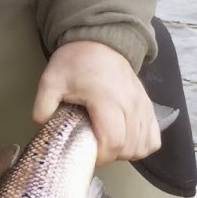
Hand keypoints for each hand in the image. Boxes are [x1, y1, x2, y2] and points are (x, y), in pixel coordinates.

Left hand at [33, 40, 160, 165]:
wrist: (99, 42)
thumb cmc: (75, 62)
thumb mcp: (50, 81)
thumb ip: (43, 106)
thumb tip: (44, 129)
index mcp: (106, 99)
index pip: (113, 142)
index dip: (100, 156)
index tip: (85, 152)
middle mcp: (130, 104)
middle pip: (129, 147)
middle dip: (110, 156)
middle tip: (93, 148)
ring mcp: (142, 105)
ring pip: (143, 145)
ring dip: (126, 153)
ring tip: (107, 145)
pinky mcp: (148, 106)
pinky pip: (153, 137)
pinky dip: (142, 145)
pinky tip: (126, 142)